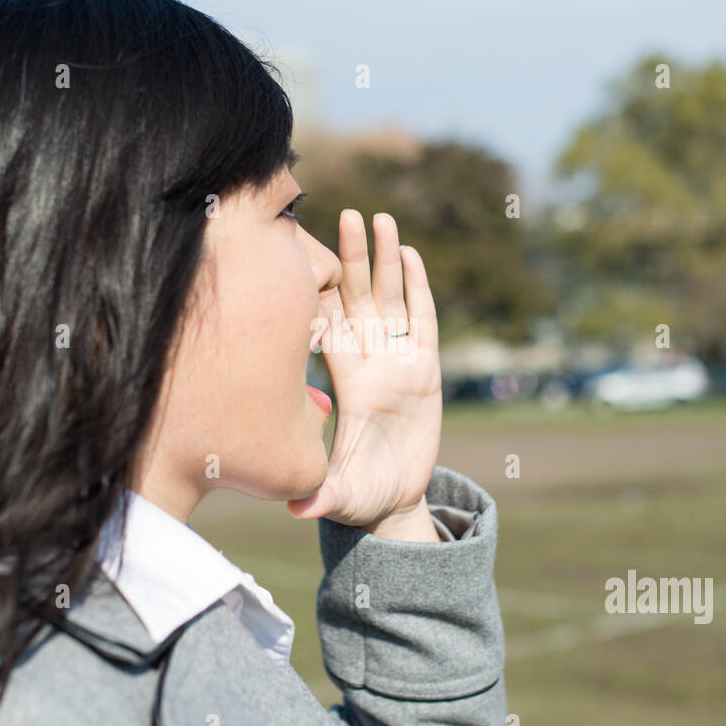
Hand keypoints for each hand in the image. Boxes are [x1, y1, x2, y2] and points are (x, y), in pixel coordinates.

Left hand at [287, 210, 441, 536]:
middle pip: (355, 296)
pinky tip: (411, 255)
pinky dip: (417, 288)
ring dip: (385, 260)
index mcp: (341, 378)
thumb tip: (298, 511)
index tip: (302, 252)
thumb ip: (321, 495)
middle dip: (349, 256)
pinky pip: (422, 320)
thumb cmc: (355, 493)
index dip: (316, 289)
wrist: (389, 500)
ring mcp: (397, 360)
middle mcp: (366, 359)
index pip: (325, 322)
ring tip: (381, 218)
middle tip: (344, 213)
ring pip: (389, 298)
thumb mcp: (337, 493)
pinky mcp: (427, 369)